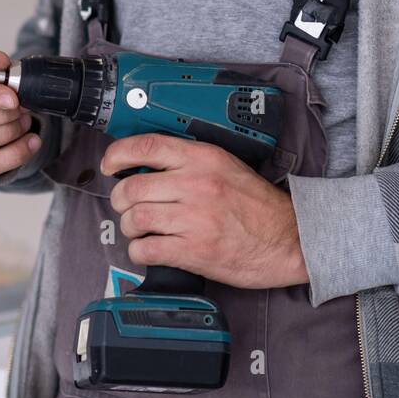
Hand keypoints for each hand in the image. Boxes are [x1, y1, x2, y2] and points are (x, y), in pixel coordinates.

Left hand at [100, 133, 308, 288]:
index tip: (110, 164)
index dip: (119, 154)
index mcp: (204, 159)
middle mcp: (197, 184)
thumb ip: (191, 162)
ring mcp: (194, 219)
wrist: (288, 239)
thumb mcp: (227, 167)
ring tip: (140, 229)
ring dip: (130, 227)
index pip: (148, 146)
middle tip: (127, 205)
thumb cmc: (258, 206)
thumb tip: (148, 166)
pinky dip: (140, 251)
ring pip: (135, 219)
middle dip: (121, 199)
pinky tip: (151, 248)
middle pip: (133, 187)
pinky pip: (146, 249)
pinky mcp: (193, 250)